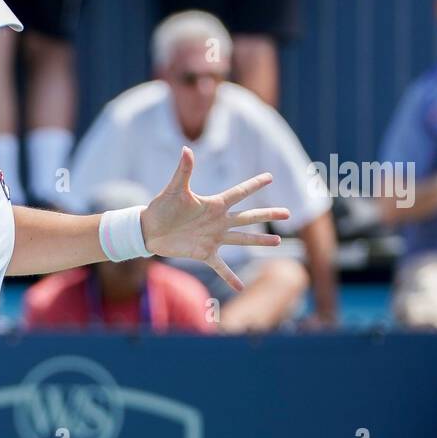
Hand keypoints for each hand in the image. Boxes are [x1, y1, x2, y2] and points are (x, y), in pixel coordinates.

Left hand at [141, 147, 287, 291]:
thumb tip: (185, 150)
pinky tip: (240, 287)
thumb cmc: (161, 207)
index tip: (270, 177)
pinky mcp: (204, 253)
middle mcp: (218, 221)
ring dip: (259, 242)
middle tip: (287, 213)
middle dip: (268, 215)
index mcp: (214, 205)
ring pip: (242, 239)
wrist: (149, 230)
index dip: (254, 185)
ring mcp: (214, 238)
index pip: (239, 193)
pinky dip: (230, 277)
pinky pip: (221, 267)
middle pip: (248, 217)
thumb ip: (183, 171)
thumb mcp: (174, 190)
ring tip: (278, 244)